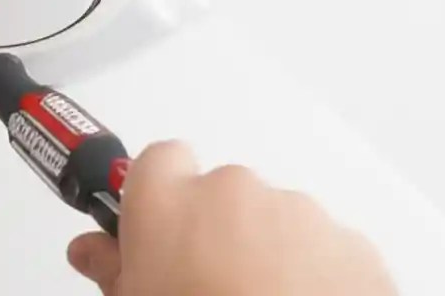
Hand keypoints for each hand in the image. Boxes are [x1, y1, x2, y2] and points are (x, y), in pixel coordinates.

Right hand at [67, 142, 397, 295]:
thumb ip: (111, 271)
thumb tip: (93, 251)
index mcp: (167, 202)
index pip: (157, 161)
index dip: (159, 195)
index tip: (157, 229)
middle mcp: (231, 191)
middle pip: (218, 194)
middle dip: (216, 233)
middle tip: (208, 288)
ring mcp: (297, 213)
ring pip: (273, 220)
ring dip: (266, 254)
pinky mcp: (351, 244)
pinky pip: (322, 247)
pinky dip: (313, 275)